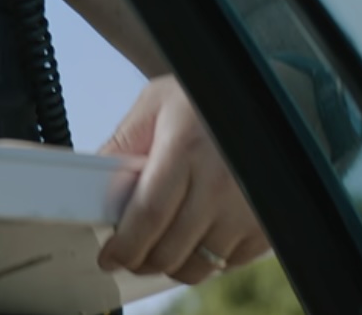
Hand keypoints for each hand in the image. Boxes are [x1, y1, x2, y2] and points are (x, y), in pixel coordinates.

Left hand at [95, 75, 267, 284]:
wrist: (262, 96)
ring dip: (173, 266)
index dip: (125, 246)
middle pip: (172, 249)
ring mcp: (250, 207)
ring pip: (201, 265)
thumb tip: (92, 186)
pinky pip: (231, 263)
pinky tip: (195, 242)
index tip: (110, 257)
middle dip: (142, 262)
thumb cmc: (204, 101)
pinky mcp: (269, 223)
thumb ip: (122, 145)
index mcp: (185, 150)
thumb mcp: (155, 105)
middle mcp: (220, 183)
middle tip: (128, 256)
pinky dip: (209, 262)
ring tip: (159, 250)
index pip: (148, 216)